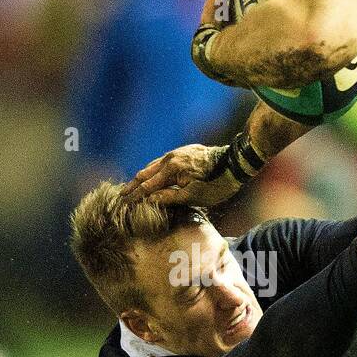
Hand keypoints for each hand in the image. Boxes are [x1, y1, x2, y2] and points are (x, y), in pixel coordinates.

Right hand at [121, 143, 243, 208]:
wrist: (235, 162)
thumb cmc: (217, 183)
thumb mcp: (193, 196)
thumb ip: (169, 197)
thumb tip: (149, 199)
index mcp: (170, 170)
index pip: (146, 185)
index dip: (134, 196)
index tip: (124, 204)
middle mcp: (170, 158)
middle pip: (145, 173)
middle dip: (133, 185)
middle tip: (121, 195)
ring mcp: (177, 153)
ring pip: (153, 165)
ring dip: (141, 176)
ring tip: (132, 185)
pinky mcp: (184, 152)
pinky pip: (162, 161)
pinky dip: (153, 170)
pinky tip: (152, 174)